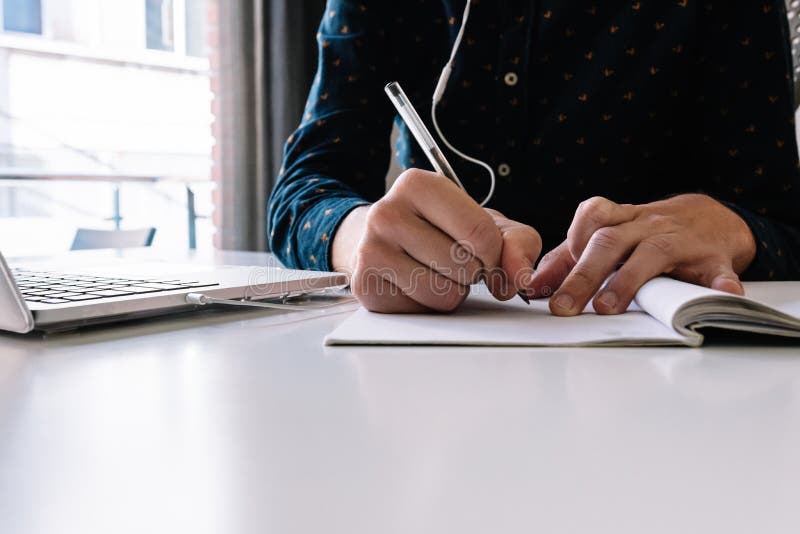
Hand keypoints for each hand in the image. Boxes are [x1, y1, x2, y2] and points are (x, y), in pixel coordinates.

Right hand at [332, 169, 541, 312]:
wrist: (384, 240)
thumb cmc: (440, 228)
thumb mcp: (485, 222)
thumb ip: (518, 242)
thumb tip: (519, 277)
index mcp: (417, 185)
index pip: (478, 232)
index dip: (495, 255)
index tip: (488, 255)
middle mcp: (386, 212)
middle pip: (463, 265)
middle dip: (472, 271)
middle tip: (453, 259)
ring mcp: (370, 249)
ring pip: (444, 293)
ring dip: (453, 290)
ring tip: (437, 271)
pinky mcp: (365, 284)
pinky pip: (422, 310)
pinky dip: (429, 304)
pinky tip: (417, 283)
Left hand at [528, 194, 756, 315]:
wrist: (710, 219)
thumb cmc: (647, 234)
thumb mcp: (607, 239)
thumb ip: (568, 260)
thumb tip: (533, 286)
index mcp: (621, 219)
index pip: (592, 218)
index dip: (572, 241)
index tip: (551, 278)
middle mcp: (648, 225)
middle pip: (611, 241)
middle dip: (584, 274)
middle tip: (564, 307)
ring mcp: (681, 241)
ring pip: (653, 253)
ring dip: (628, 281)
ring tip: (608, 307)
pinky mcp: (714, 260)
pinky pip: (718, 270)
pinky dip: (720, 284)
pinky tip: (721, 295)